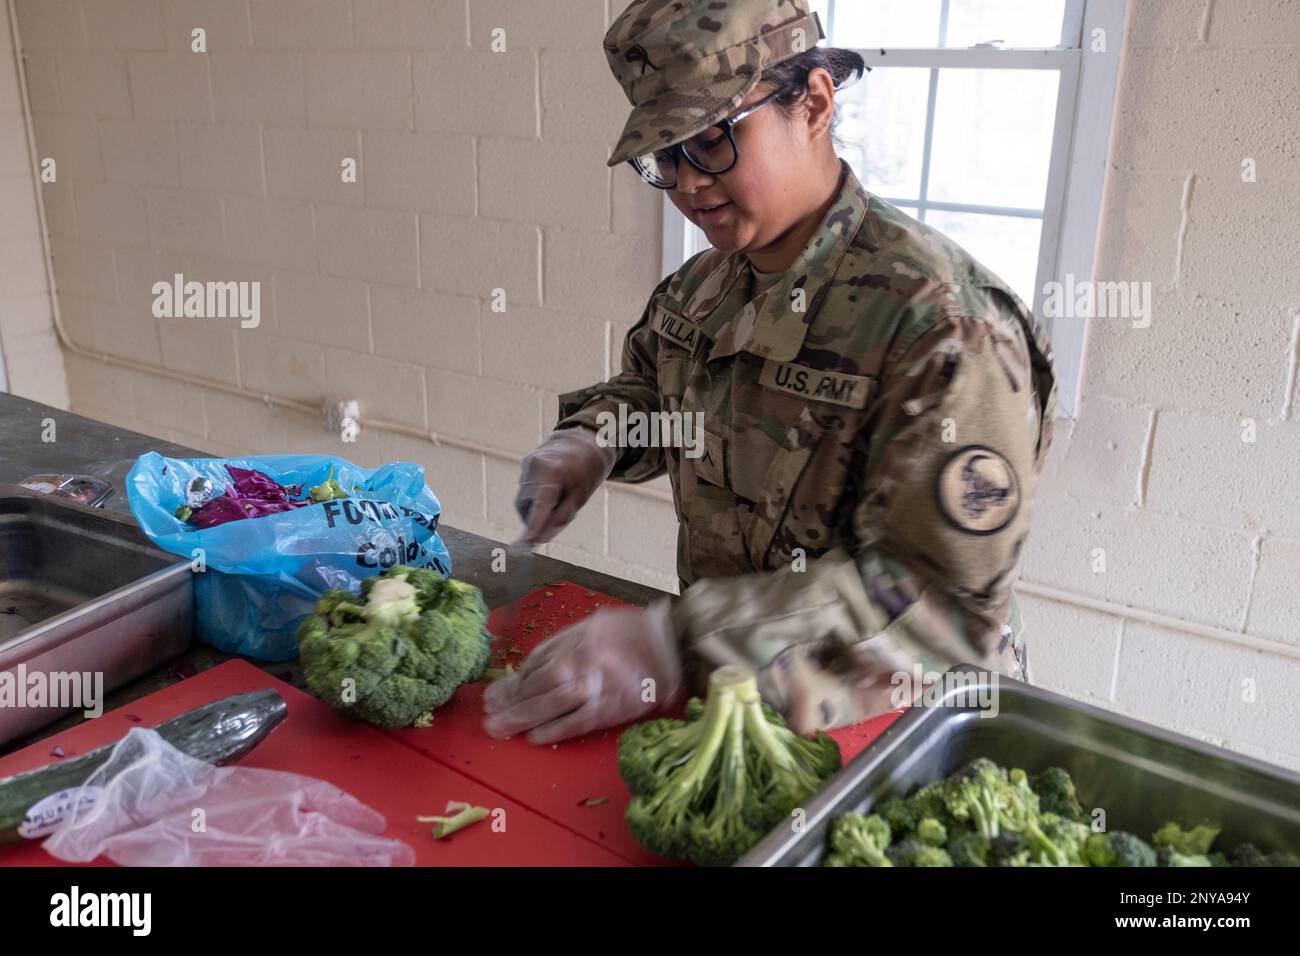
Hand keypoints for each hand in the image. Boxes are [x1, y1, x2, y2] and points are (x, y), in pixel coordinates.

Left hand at [482, 599, 681, 743]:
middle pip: (540, 687)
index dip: (513, 682)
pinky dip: (555, 731)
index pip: (537, 665)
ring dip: (525, 719)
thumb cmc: (627, 633)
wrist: (671, 647)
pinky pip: (579, 723)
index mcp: (578, 642)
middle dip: (511, 703)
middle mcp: (586, 665)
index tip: (494, 694)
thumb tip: (526, 671)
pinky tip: (534, 737)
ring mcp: (600, 689)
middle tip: (488, 717)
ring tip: (501, 729)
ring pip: (555, 707)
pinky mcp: (614, 709)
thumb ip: (558, 647)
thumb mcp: (588, 627)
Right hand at [515, 426, 617, 543]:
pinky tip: (552, 489)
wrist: (581, 443)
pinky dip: (536, 498)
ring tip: (558, 497)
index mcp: (553, 471)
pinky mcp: (524, 465)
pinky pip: (525, 491)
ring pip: (524, 501)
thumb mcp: (580, 497)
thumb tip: (540, 539)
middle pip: (529, 506)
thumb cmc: (585, 472)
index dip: (535, 524)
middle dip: (538, 519)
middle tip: (555, 520)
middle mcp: (534, 466)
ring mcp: (526, 465)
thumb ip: (561, 517)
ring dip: (537, 509)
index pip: (542, 503)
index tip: (529, 540)